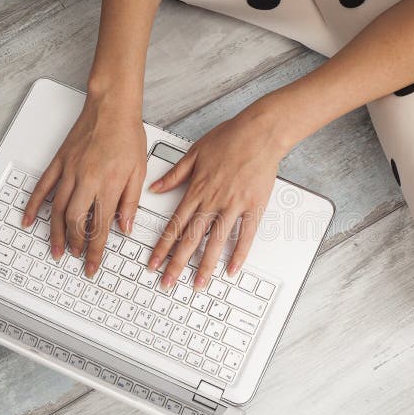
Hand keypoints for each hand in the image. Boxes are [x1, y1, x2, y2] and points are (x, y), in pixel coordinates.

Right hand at [22, 89, 146, 276]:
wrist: (111, 107)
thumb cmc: (127, 135)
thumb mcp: (139, 171)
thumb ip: (130, 202)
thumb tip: (125, 226)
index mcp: (108, 185)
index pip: (100, 228)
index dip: (95, 251)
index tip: (92, 265)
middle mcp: (86, 180)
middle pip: (75, 222)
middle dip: (74, 245)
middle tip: (75, 258)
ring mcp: (69, 171)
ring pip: (57, 209)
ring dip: (55, 233)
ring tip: (56, 250)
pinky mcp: (59, 162)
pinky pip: (42, 188)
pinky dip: (33, 206)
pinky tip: (28, 220)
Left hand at [147, 104, 287, 290]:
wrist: (260, 131)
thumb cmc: (230, 137)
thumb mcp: (194, 152)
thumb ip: (175, 174)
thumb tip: (155, 187)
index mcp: (196, 189)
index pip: (175, 224)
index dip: (162, 246)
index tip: (154, 262)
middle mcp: (212, 200)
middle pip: (190, 238)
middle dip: (177, 263)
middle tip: (168, 282)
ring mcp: (233, 205)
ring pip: (215, 241)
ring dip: (205, 265)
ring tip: (198, 283)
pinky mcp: (253, 206)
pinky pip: (245, 235)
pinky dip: (239, 254)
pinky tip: (232, 269)